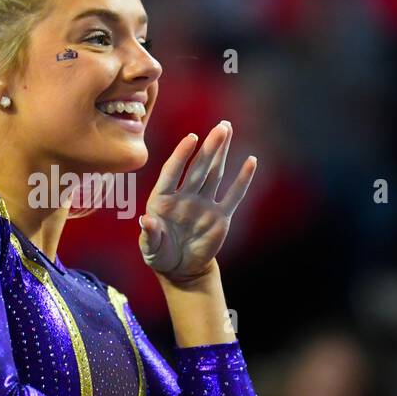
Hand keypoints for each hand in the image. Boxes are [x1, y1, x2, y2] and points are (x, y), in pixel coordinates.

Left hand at [139, 121, 255, 284]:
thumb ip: (149, 235)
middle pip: (198, 167)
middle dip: (209, 147)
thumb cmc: (160, 255)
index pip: (172, 172)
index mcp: (163, 199)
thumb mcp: (150, 248)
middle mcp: (184, 196)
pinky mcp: (220, 216)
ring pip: (215, 174)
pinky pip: (233, 196)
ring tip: (227, 130)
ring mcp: (203, 204)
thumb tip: (145, 221)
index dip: (181, 155)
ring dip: (221, 153)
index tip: (191, 138)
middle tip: (222, 126)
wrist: (180, 269)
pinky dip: (242, 180)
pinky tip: (251, 162)